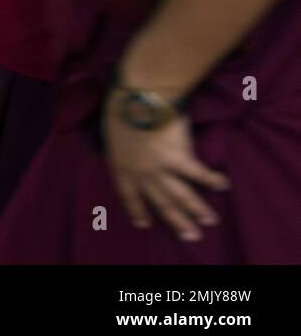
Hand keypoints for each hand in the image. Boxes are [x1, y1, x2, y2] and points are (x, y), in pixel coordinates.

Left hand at [102, 94, 229, 241]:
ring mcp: (161, 168)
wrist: (137, 98)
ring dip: (198, 210)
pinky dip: (212, 179)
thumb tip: (126, 148)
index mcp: (120, 166)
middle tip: (190, 237)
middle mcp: (141, 173)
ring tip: (210, 222)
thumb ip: (121, 147)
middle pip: (161, 202)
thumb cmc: (120, 108)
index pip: (128, 195)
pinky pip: (199, 173)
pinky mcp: (179, 158)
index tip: (144, 224)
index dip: (137, 209)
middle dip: (176, 221)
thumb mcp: (112, 132)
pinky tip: (224, 185)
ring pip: (182, 195)